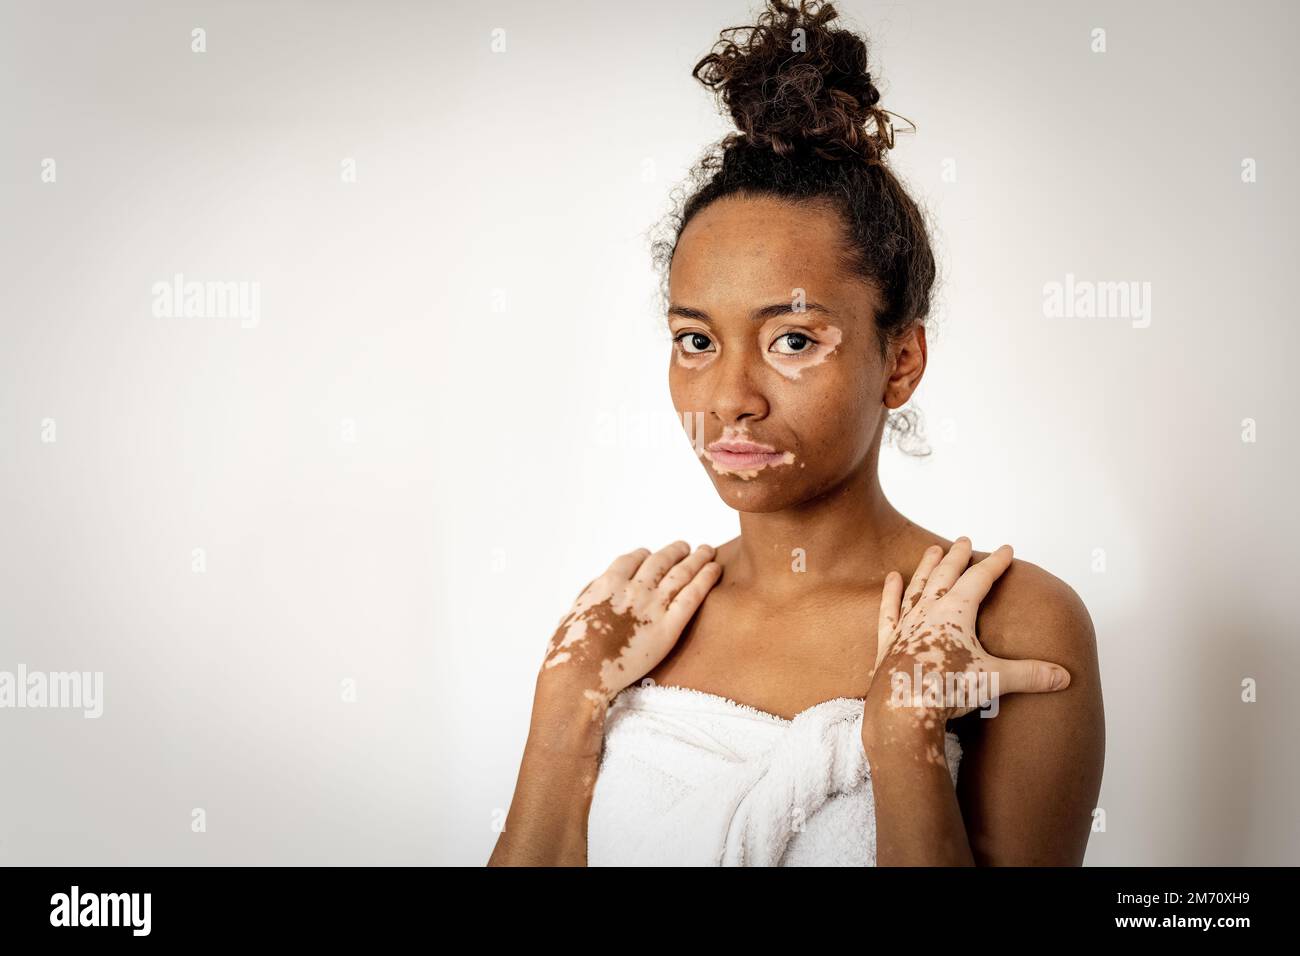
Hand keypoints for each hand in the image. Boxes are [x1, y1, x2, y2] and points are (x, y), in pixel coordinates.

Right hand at [539, 542, 720, 706]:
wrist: (580, 674)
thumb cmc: (568, 652)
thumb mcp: (572, 615)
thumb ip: (589, 600)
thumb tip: (595, 593)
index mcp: (606, 583)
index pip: (631, 560)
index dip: (644, 555)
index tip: (650, 555)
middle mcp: (632, 588)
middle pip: (659, 561)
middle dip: (674, 552)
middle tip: (685, 547)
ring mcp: (652, 606)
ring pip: (680, 573)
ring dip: (695, 558)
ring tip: (707, 551)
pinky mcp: (668, 627)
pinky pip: (692, 596)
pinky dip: (705, 579)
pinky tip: (715, 569)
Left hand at [865, 537, 1071, 735]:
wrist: (902, 708)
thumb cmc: (947, 689)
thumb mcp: (995, 680)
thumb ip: (1030, 675)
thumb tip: (1064, 677)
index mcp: (956, 612)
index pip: (980, 579)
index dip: (995, 563)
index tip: (1006, 549)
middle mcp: (929, 611)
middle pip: (946, 574)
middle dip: (957, 556)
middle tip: (964, 539)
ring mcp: (907, 624)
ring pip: (918, 586)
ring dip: (927, 567)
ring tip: (933, 551)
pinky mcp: (888, 640)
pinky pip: (890, 609)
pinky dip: (891, 593)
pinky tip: (892, 578)